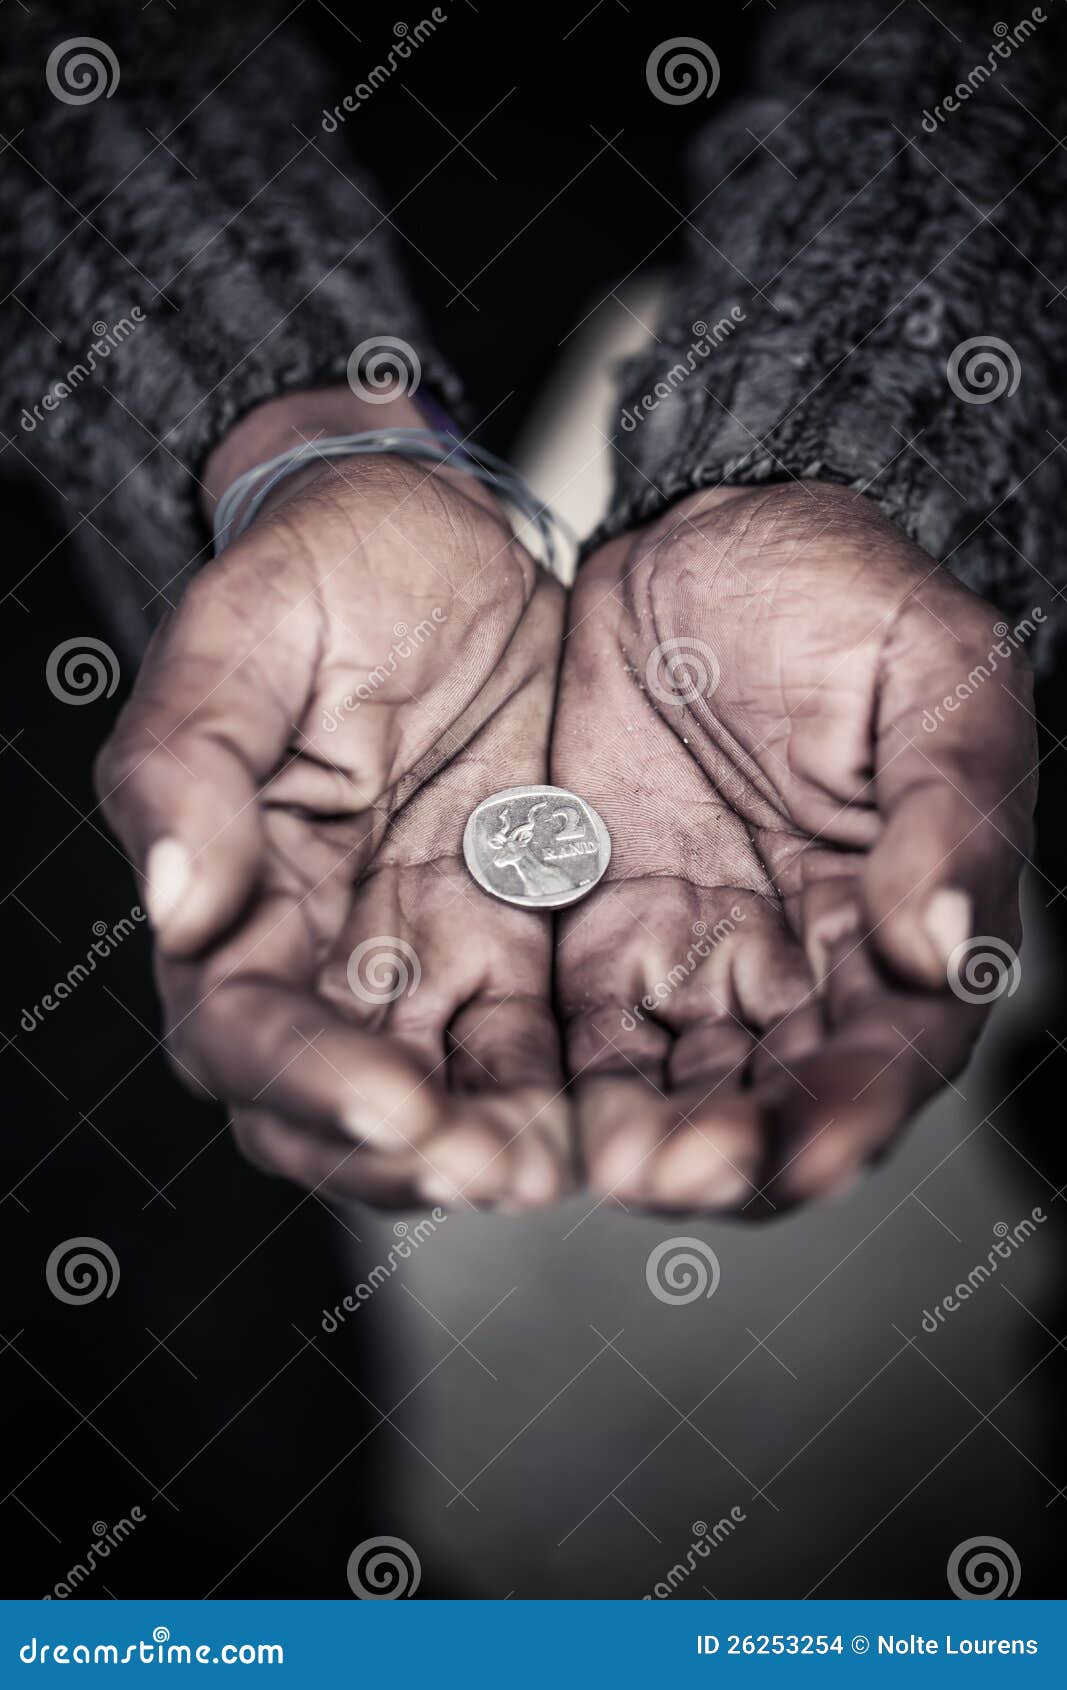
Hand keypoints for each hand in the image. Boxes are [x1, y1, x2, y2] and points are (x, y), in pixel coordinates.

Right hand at [96, 388, 569, 1207]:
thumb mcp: (241, 630)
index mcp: (233, 887)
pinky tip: (609, 1119)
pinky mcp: (511, 937)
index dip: (305, 1076)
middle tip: (485, 1168)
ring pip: (440, 1092)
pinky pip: (531, 1041)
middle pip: (333, 1102)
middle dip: (403, 1152)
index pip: (243, 1024)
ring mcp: (420, 949)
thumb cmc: (325, 567)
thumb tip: (175, 906)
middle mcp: (319, 945)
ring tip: (554, 1165)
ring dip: (488, 1144)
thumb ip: (191, 765)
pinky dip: (561, 1091)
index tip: (390, 1102)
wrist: (444, 532)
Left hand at [552, 482, 1035, 1212]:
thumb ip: (948, 812)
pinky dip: (567, 1081)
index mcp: (906, 918)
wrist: (706, 541)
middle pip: (778, 1095)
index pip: (895, 1050)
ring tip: (613, 1162)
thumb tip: (941, 944)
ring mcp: (701, 953)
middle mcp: (807, 964)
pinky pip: (586, 1029)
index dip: (855, 1111)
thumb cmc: (841, 598)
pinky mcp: (603, 931)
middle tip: (683, 1172)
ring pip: (681, 1084)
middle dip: (737, 1150)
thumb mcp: (929, 674)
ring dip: (648, 1137)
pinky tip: (538, 1112)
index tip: (809, 1155)